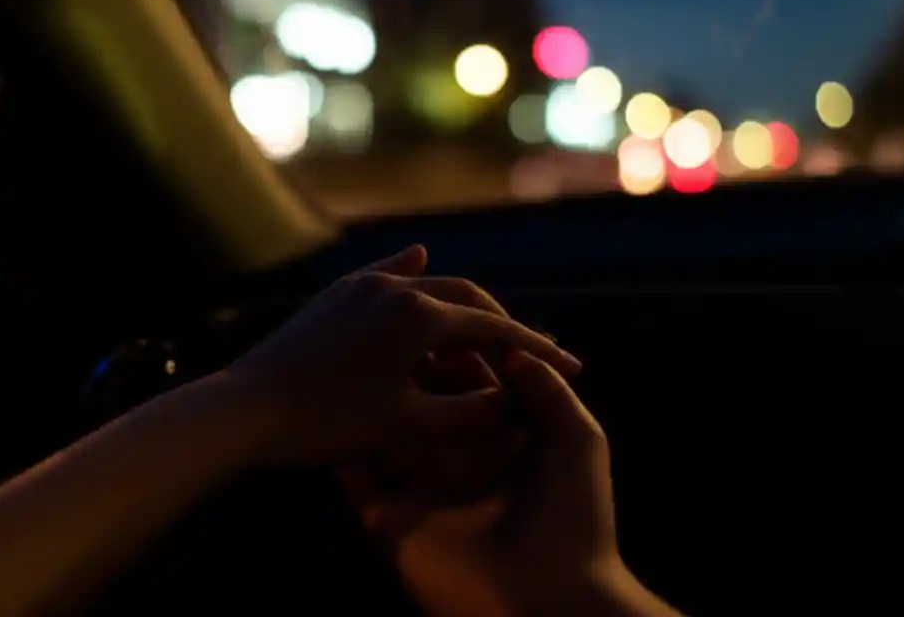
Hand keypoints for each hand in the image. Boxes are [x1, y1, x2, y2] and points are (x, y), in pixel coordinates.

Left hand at [224, 246, 581, 463]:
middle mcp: (394, 286)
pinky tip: (420, 257)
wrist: (244, 411)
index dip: (537, 350)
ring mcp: (359, 286)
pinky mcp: (333, 296)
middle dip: (502, 326)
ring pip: (427, 287)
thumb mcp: (410, 427)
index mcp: (419, 315)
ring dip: (460, 310)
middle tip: (532, 354)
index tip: (573, 368)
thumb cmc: (328, 423)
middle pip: (466, 299)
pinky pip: (384, 276)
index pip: (495, 327)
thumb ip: (471, 412)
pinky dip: (410, 274)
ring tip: (485, 334)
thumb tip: (515, 402)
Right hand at [342, 353, 672, 615]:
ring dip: (368, 398)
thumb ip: (546, 389)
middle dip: (407, 366)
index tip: (438, 314)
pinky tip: (326, 411)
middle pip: (422, 397)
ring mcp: (420, 488)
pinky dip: (339, 448)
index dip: (456, 347)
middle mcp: (456, 457)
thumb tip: (512, 344)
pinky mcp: (390, 520)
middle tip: (388, 334)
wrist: (551, 601)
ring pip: (382, 430)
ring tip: (353, 360)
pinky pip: (355, 478)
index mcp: (499, 437)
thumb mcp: (577, 439)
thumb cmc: (576, 519)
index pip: (469, 378)